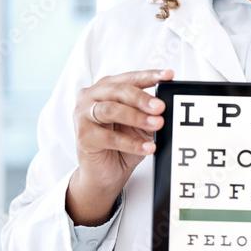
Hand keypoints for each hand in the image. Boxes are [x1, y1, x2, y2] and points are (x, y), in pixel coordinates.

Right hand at [66, 69, 173, 224]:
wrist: (104, 174)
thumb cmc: (121, 145)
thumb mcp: (140, 126)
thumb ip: (149, 113)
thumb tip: (167, 107)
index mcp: (106, 88)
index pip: (129, 78)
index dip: (149, 76)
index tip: (167, 76)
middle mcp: (91, 97)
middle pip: (118, 91)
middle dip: (142, 98)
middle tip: (160, 107)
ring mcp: (83, 116)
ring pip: (110, 110)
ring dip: (136, 117)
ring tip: (156, 124)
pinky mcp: (83, 137)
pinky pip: (110, 138)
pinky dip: (131, 143)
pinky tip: (147, 147)